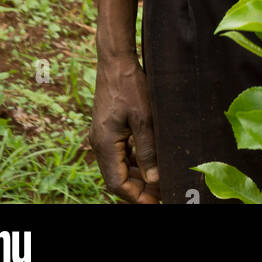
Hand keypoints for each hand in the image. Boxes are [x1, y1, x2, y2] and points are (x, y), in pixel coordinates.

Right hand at [91, 55, 159, 203]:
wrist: (116, 61)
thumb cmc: (130, 85)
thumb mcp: (144, 118)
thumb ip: (148, 149)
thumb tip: (154, 179)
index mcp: (105, 144)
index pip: (117, 183)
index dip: (136, 196)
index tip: (155, 201)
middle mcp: (100, 144)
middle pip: (117, 178)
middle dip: (138, 189)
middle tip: (161, 193)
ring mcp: (102, 136)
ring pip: (119, 167)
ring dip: (137, 176)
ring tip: (158, 181)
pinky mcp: (108, 129)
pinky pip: (120, 153)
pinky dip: (134, 161)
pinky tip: (149, 161)